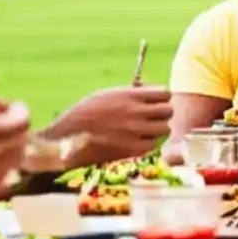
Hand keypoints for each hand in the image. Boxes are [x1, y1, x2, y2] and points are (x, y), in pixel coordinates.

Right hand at [0, 96, 30, 208]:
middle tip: (1, 126)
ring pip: (18, 157)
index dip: (20, 112)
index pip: (23, 120)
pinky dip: (4, 166)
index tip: (12, 110)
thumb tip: (8, 105)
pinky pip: (9, 175)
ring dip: (12, 148)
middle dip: (15, 129)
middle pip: (23, 139)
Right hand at [49, 85, 172, 164]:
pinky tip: (139, 140)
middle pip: (168, 110)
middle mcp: (136, 112)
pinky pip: (152, 145)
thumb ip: (131, 92)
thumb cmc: (86, 112)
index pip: (164, 93)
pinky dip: (149, 143)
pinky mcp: (131, 149)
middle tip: (154, 116)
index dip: (162, 97)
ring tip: (147, 129)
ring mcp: (135, 132)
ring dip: (159, 128)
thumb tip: (148, 89)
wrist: (69, 135)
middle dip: (163, 112)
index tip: (155, 101)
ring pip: (164, 129)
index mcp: (130, 95)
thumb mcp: (108, 93)